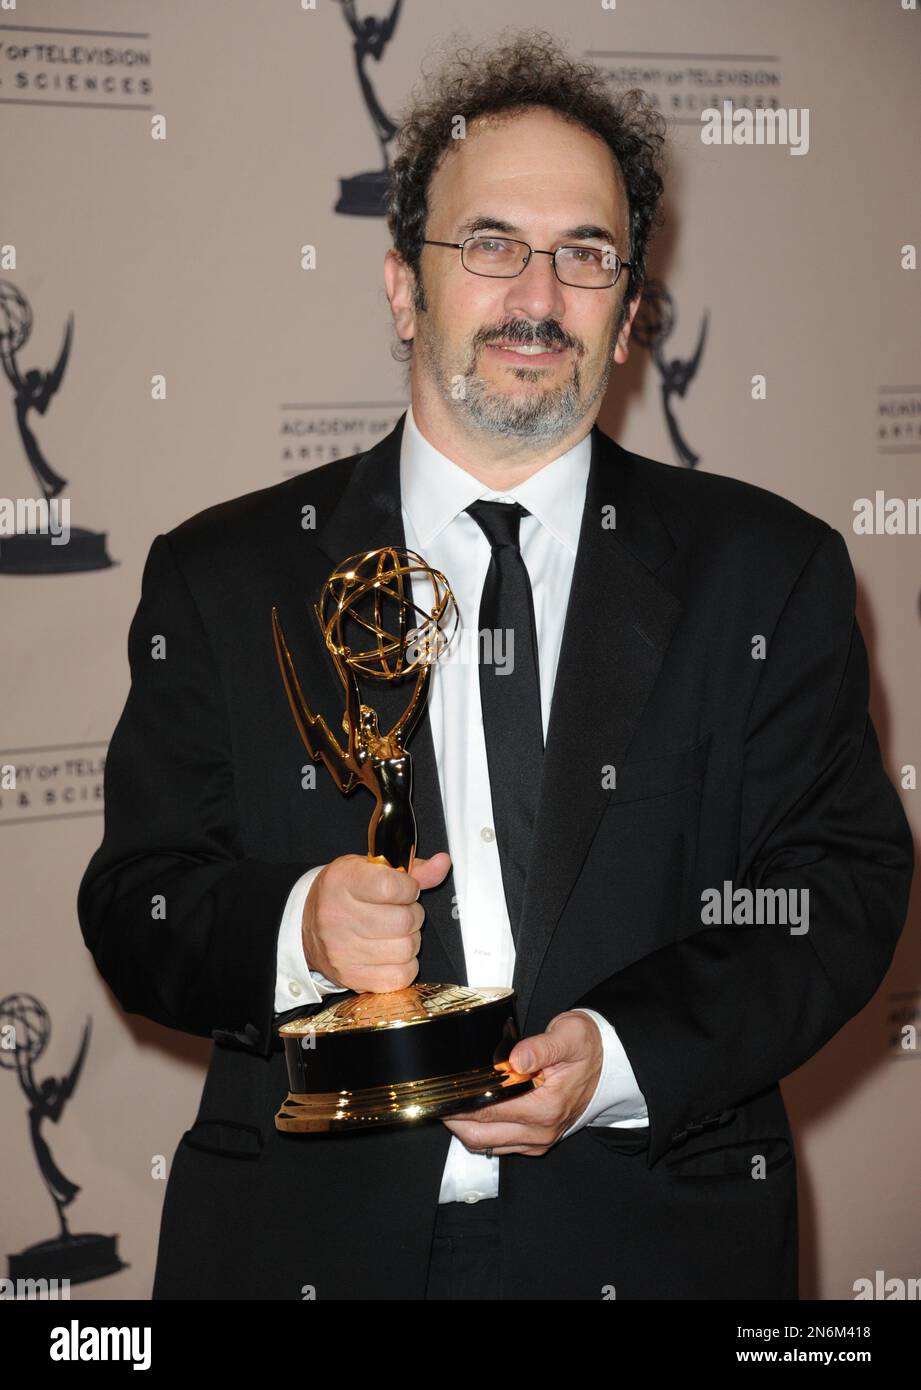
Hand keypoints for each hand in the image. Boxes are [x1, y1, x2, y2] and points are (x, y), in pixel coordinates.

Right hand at [301, 851, 450, 992]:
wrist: (306, 925)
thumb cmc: (342, 894)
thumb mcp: (370, 870)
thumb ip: (410, 869)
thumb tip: (442, 864)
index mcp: (343, 882)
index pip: (391, 886)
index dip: (409, 888)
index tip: (405, 888)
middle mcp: (338, 916)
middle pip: (404, 921)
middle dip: (412, 915)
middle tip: (400, 911)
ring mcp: (343, 950)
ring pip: (406, 949)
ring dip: (410, 940)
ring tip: (395, 932)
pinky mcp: (351, 976)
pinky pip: (400, 976)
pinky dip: (404, 965)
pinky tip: (391, 953)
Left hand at [441, 1011, 602, 1155]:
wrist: (611, 1064)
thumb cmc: (589, 1048)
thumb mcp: (569, 1036)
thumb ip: (541, 1047)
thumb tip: (515, 1058)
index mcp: (545, 1107)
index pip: (488, 1111)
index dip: (459, 1102)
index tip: (441, 1091)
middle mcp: (541, 1131)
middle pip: (479, 1136)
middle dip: (454, 1119)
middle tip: (439, 1097)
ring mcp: (539, 1140)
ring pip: (486, 1145)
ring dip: (465, 1129)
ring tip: (452, 1103)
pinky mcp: (538, 1142)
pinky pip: (501, 1145)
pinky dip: (483, 1133)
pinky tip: (474, 1113)